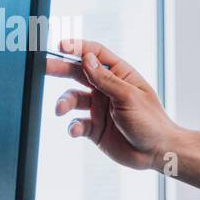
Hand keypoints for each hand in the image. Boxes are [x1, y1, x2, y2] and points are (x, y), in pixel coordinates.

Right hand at [49, 39, 179, 170]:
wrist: (157, 153)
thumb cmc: (151, 122)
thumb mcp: (129, 97)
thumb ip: (106, 79)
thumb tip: (86, 58)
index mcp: (120, 75)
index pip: (96, 54)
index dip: (78, 47)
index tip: (61, 46)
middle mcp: (107, 89)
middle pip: (78, 72)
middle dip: (60, 69)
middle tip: (42, 67)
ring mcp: (99, 108)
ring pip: (73, 98)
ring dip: (64, 102)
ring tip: (60, 109)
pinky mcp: (94, 128)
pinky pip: (76, 123)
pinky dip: (72, 125)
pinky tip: (75, 130)